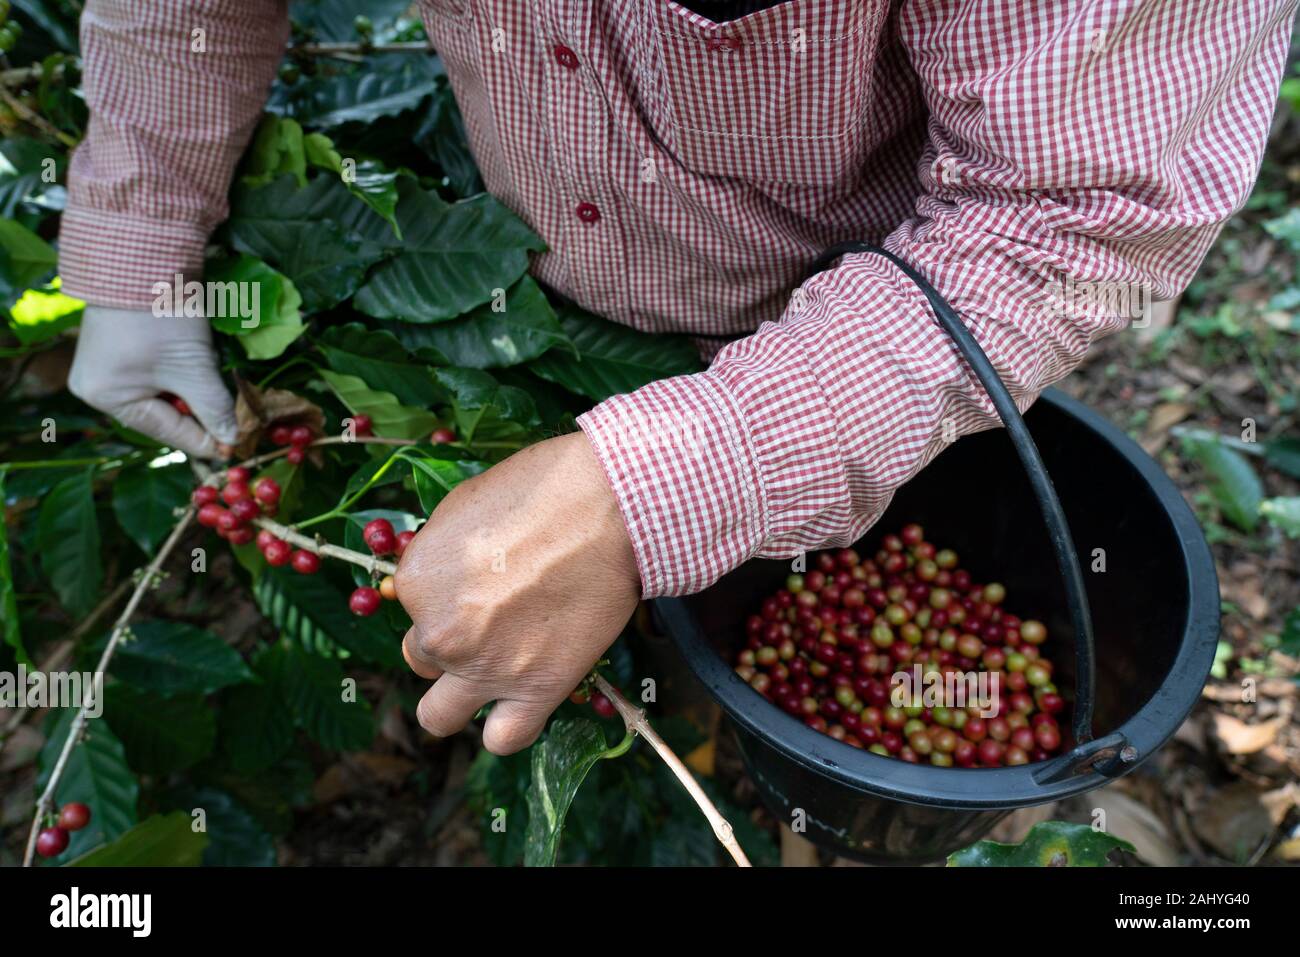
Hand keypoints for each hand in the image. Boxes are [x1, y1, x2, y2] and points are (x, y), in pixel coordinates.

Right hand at [68, 306, 237, 458]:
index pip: (166, 431)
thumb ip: (214, 408)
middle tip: (234, 425)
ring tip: (219, 396)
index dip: (204, 440)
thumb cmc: (163, 318)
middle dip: (197, 415)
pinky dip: (177, 377)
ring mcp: (101, 366)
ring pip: (158, 394)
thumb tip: (232, 440)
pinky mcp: (114, 348)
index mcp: (107, 397)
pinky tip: (197, 372)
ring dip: (189, 394)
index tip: (233, 450)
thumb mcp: (194, 369)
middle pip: (160, 414)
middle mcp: (94, 387)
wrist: (142, 257)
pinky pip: (151, 376)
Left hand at [395, 431, 641, 754]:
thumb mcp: (465, 504)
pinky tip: (523, 702)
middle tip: (496, 619)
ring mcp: (485, 667)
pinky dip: (507, 727)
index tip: (484, 582)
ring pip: (439, 715)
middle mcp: (439, 631)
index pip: (412, 608)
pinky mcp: (536, 688)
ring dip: (460, 697)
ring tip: (496, 672)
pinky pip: (503, 737)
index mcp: (415, 581)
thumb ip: (442, 554)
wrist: (610, 506)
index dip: (447, 597)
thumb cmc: (544, 489)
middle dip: (452, 643)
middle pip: (424, 657)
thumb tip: (444, 577)